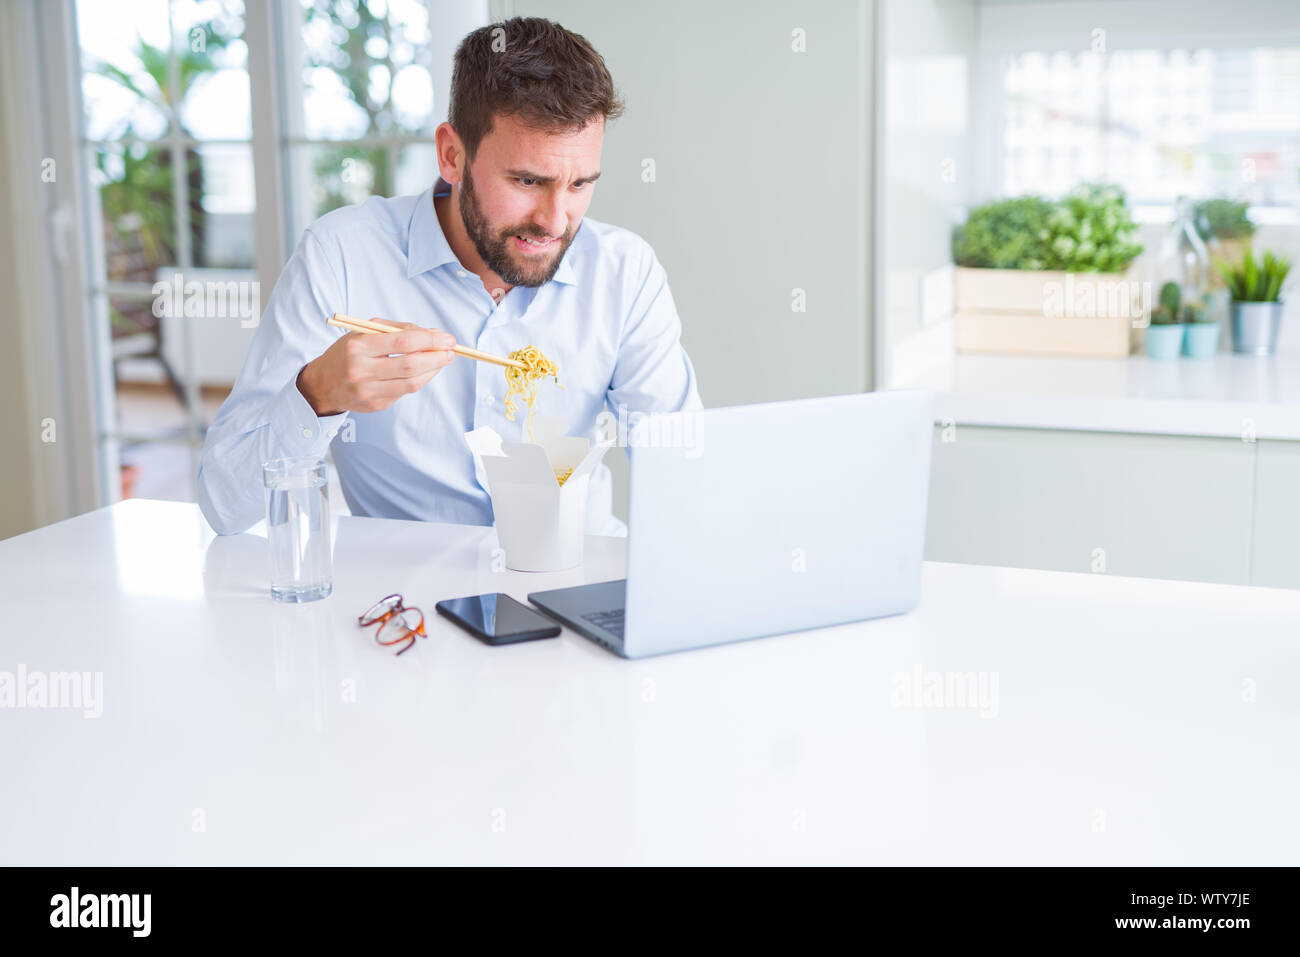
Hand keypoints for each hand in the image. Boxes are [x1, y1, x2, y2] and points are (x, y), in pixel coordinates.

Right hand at [298, 321, 455, 415]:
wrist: (323, 384)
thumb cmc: (348, 353)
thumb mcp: (365, 332)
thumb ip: (398, 330)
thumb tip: (433, 334)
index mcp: (358, 347)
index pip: (402, 342)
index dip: (430, 340)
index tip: (447, 338)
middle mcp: (361, 371)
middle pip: (410, 365)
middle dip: (436, 357)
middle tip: (451, 350)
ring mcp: (368, 391)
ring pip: (412, 383)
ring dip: (433, 370)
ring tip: (443, 360)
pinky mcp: (375, 405)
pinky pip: (405, 392)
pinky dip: (419, 379)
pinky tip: (424, 371)